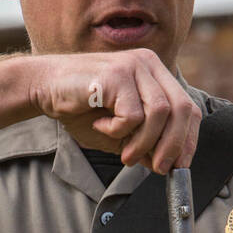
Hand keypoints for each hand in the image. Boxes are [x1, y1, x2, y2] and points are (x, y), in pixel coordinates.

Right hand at [27, 48, 201, 173]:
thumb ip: (144, 143)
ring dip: (142, 142)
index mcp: (155, 74)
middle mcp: (148, 64)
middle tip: (157, 168)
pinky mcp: (116, 74)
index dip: (188, 139)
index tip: (179, 165)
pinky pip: (131, 115)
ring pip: (159, 114)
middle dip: (172, 145)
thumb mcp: (119, 132)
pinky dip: (118, 130)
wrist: (44, 88)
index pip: (187, 107)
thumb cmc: (81, 109)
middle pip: (181, 109)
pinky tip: (101, 126)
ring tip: (123, 152)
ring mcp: (133, 66)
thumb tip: (165, 164)